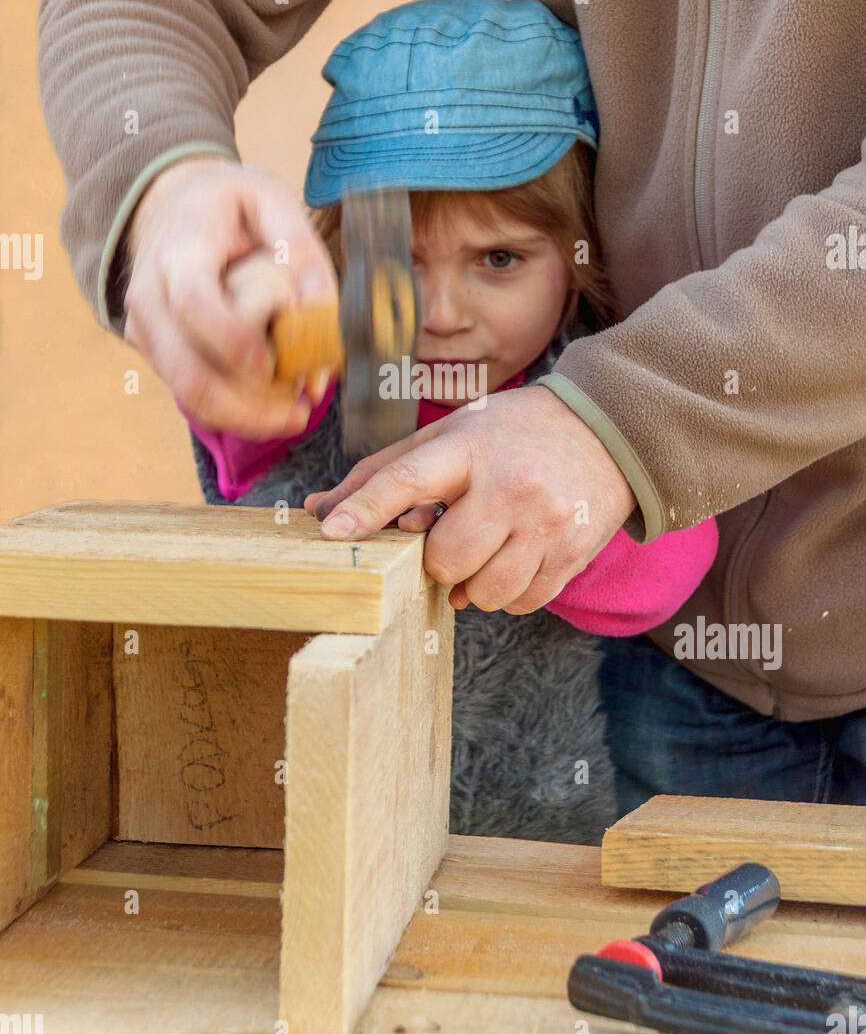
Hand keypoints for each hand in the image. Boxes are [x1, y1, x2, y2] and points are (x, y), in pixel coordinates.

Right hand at [123, 156, 338, 438]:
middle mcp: (151, 295)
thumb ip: (302, 250)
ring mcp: (146, 329)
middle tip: (298, 414)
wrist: (168, 205)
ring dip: (242, 416)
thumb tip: (324, 315)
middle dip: (245, 406)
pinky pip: (187, 393)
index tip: (274, 368)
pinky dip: (230, 409)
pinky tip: (269, 405)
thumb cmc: (226, 204)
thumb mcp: (270, 199)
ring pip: (185, 393)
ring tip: (292, 415)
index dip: (232, 341)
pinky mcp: (153, 351)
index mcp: (180, 250)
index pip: (193, 303)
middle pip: (186, 371)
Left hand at [304, 385, 637, 612]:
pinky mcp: (574, 553)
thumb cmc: (514, 432)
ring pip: (485, 593)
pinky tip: (514, 560)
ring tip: (485, 551)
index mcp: (471, 448)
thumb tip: (321, 511)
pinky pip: (522, 603)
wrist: (609, 431)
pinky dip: (508, 594)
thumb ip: (386, 472)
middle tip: (453, 537)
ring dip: (474, 584)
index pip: (408, 481)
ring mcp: (548, 524)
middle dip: (439, 559)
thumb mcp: (451, 434)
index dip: (366, 510)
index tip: (333, 534)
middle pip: (446, 558)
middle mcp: (511, 486)